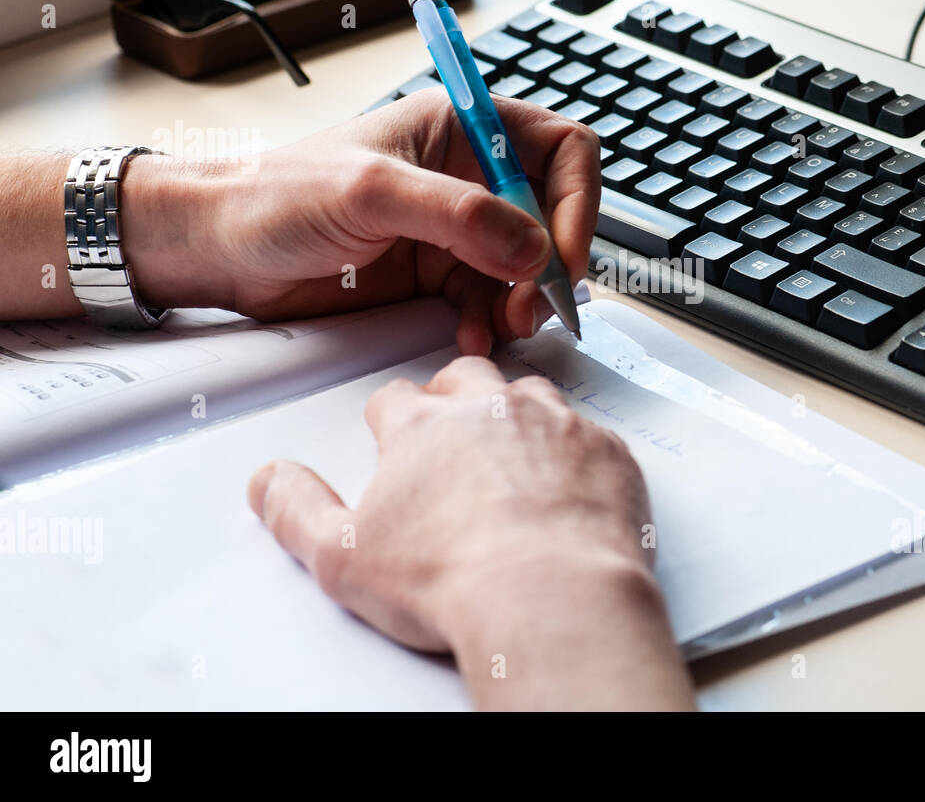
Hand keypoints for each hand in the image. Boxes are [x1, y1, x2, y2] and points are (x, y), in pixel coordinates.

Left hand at [124, 89, 600, 352]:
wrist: (218, 248)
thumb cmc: (274, 195)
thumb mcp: (371, 192)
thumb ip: (458, 215)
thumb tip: (531, 248)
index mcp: (461, 129)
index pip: (561, 151)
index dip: (577, 202)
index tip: (562, 254)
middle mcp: (466, 175)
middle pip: (552, 215)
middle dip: (550, 263)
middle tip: (530, 304)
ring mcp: (454, 228)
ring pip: (527, 266)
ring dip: (524, 300)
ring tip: (499, 325)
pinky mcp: (436, 273)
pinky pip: (491, 299)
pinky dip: (492, 321)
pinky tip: (470, 335)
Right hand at [246, 356, 695, 710]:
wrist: (550, 596)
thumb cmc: (453, 579)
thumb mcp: (341, 556)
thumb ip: (296, 510)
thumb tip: (268, 480)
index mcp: (422, 427)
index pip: (393, 399)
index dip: (390, 419)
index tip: (393, 436)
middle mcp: (491, 409)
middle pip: (465, 378)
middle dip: (454, 398)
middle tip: (454, 434)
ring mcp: (555, 423)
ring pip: (531, 394)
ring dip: (519, 416)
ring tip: (513, 457)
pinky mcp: (606, 450)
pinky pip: (589, 433)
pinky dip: (577, 452)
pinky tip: (569, 487)